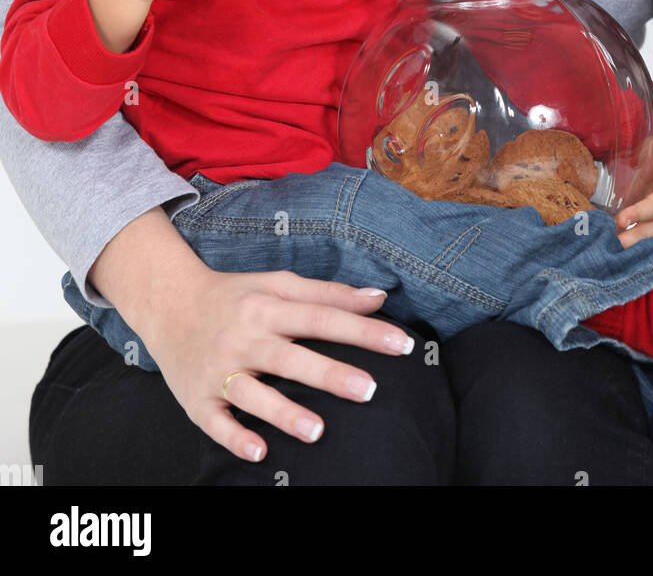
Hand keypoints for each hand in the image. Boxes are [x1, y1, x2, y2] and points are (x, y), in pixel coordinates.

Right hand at [144, 264, 413, 463]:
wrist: (167, 304)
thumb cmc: (234, 295)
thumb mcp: (278, 283)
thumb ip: (328, 293)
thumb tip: (380, 297)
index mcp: (267, 306)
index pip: (322, 317)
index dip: (362, 330)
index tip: (402, 344)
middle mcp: (244, 336)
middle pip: (290, 356)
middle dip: (329, 373)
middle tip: (370, 390)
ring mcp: (219, 369)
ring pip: (252, 392)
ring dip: (283, 412)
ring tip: (319, 431)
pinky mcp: (197, 398)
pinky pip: (215, 422)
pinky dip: (235, 436)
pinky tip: (260, 451)